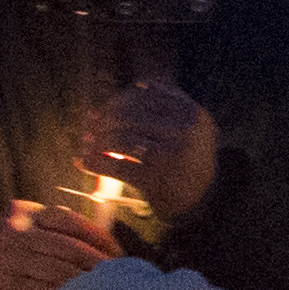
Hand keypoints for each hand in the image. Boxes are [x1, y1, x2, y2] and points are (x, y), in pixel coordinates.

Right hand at [0, 194, 122, 289]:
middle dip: (97, 261)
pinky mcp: (8, 285)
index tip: (116, 250)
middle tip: (119, 274)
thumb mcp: (20, 232)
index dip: (96, 235)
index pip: (68, 220)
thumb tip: (100, 236)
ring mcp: (12, 260)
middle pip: (68, 246)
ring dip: (85, 281)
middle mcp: (18, 235)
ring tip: (106, 289)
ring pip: (59, 269)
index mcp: (26, 217)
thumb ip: (52, 231)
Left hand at [88, 82, 216, 229]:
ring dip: (96, 142)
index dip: (117, 101)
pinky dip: (95, 163)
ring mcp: (171, 155)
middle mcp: (184, 130)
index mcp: (192, 112)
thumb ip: (165, 105)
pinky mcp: (156, 179)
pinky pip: (116, 167)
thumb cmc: (189, 157)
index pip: (145, 96)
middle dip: (103, 122)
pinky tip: (83, 162)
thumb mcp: (190, 125)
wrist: (205, 198)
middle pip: (129, 116)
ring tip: (86, 145)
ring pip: (120, 140)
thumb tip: (123, 92)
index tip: (101, 111)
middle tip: (89, 129)